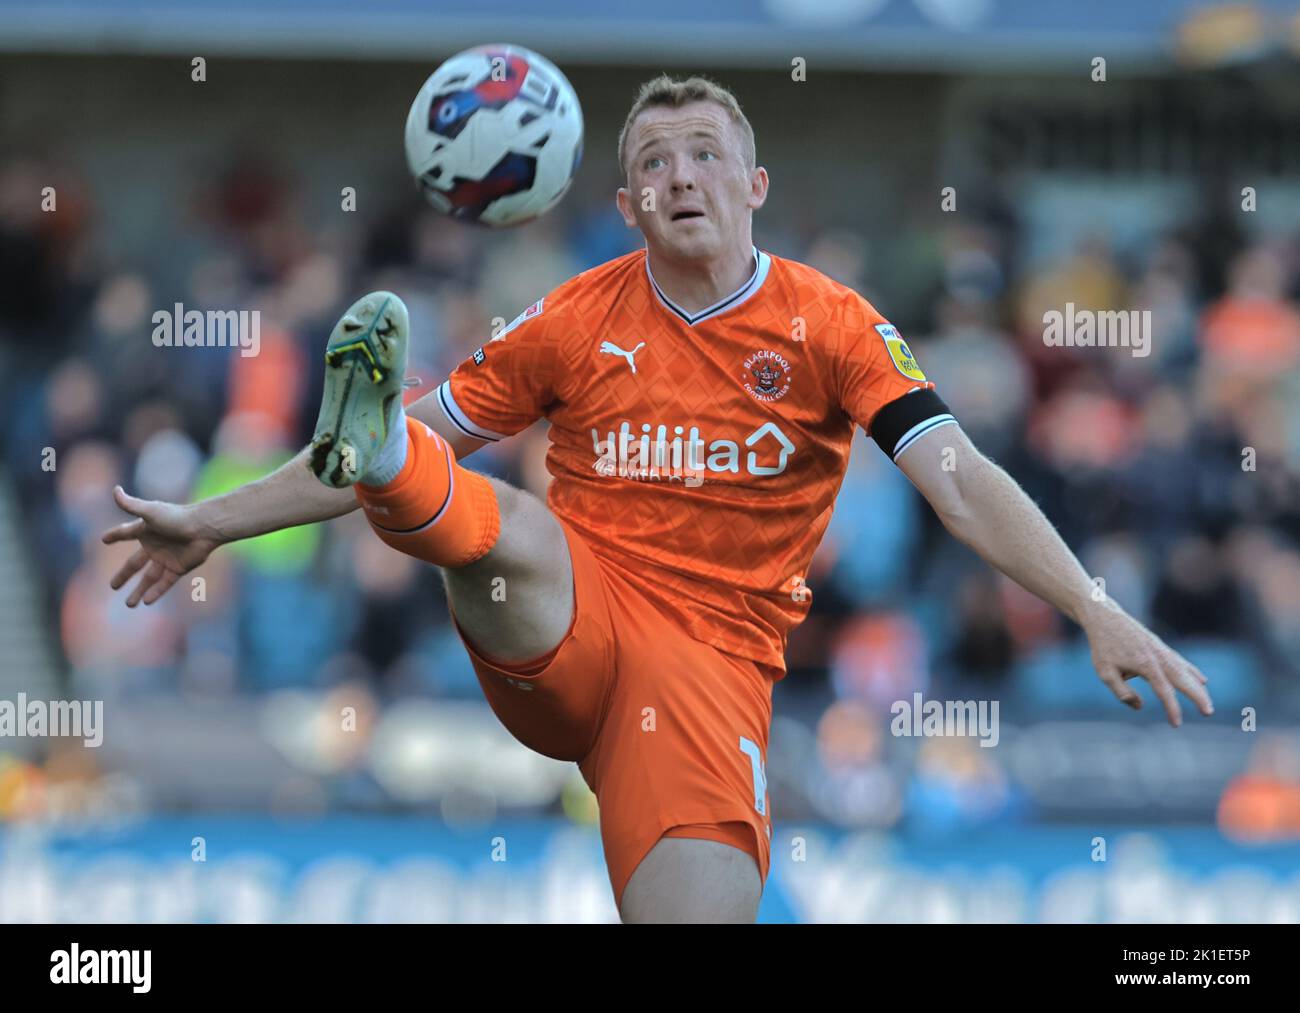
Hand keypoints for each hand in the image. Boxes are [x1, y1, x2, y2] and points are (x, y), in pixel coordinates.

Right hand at [101, 485, 222, 606]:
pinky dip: (156, 592)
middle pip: (134, 564)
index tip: (104, 539)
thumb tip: (115, 490)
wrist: (204, 528)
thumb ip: (131, 504)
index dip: (115, 535)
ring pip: (149, 578)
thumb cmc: (177, 517)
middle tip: (112, 586)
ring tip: (129, 605)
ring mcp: (166, 558)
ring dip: (139, 591)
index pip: (125, 533)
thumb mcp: (150, 511)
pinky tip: (147, 602)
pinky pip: (165, 583)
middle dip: (124, 575)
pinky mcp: (178, 568)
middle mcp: (155, 546)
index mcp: (145, 531)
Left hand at [1081, 598, 1212, 725]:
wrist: (1105, 617)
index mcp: (1145, 664)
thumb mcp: (1105, 672)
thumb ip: (1122, 692)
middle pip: (1184, 680)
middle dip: (1198, 697)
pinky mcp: (1160, 646)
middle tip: (1208, 713)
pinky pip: (1181, 661)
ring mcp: (1162, 650)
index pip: (1164, 691)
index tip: (1176, 724)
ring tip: (1207, 703)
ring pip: (1186, 671)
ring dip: (1198, 687)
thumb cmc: (1103, 647)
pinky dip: (1192, 672)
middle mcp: (1159, 657)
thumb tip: (1140, 707)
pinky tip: (1201, 680)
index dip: (1172, 709)